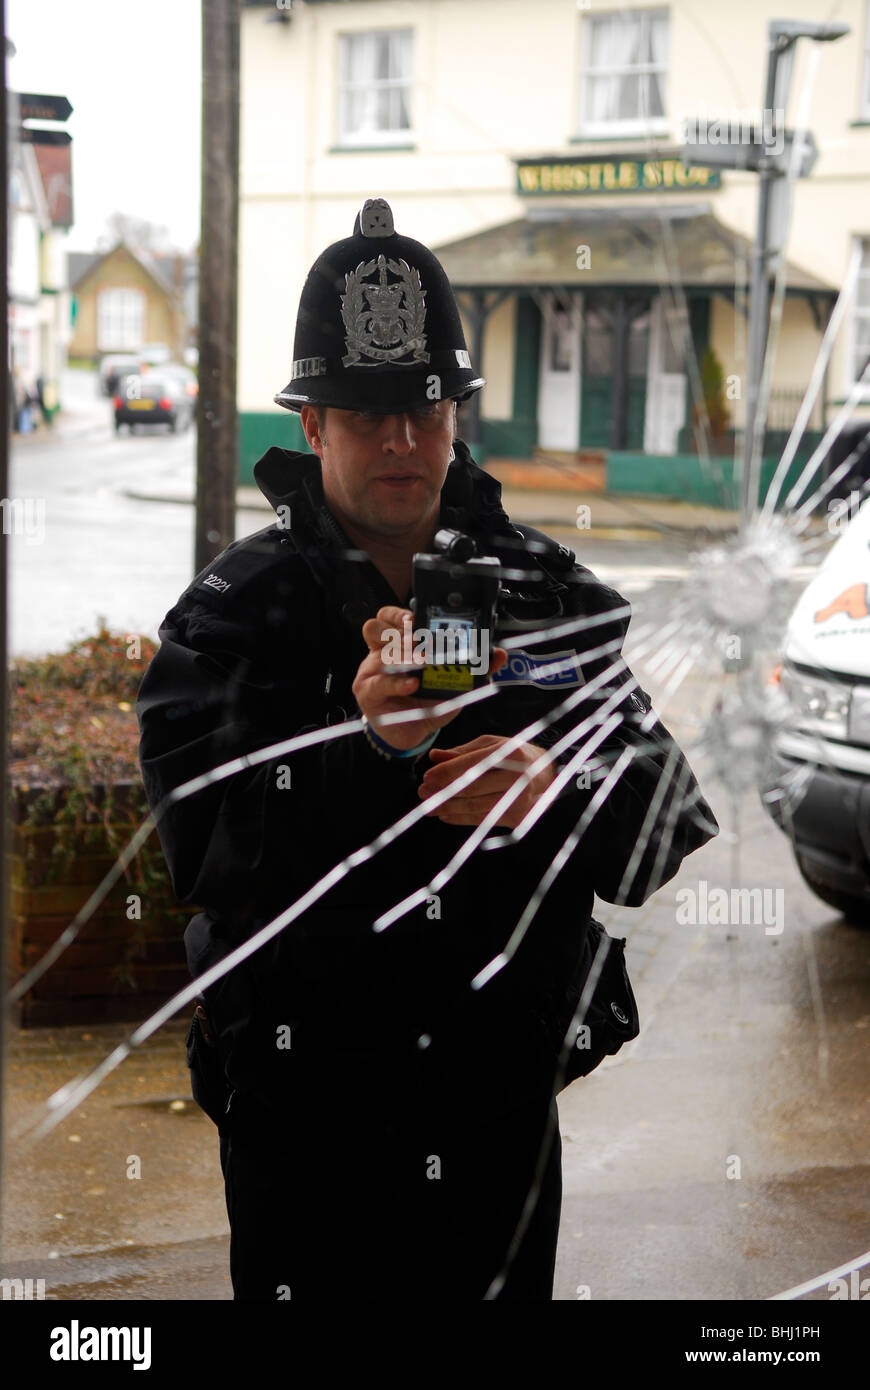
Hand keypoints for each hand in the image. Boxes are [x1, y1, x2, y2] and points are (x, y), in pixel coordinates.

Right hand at [353, 607, 506, 752]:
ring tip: (421, 661)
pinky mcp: (368, 693)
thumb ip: (474, 668)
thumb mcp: (453, 683)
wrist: (410, 733)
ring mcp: (371, 672)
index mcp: (398, 644)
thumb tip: (499, 654)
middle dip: (401, 631)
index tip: (416, 617)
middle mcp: (381, 653)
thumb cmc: (426, 702)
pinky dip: (397, 683)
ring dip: (401, 654)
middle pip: (376, 627)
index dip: (399, 613)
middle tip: (421, 638)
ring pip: (378, 653)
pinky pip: (378, 684)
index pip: (389, 617)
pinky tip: (412, 684)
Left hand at [418, 733, 555, 825]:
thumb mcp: (495, 746)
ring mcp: (519, 801)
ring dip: (448, 808)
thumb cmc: (518, 757)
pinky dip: (461, 818)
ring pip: (476, 807)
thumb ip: (464, 752)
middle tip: (422, 793)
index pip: (473, 766)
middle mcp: (518, 779)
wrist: (551, 777)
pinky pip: (483, 819)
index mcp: (512, 755)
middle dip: (443, 792)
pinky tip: (445, 815)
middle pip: (473, 789)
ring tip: (429, 806)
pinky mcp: (518, 818)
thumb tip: (434, 756)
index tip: (427, 776)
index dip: (447, 772)